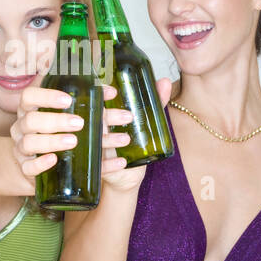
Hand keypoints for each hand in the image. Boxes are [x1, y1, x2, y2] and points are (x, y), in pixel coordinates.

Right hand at [9, 84, 130, 180]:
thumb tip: (110, 92)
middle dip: (56, 121)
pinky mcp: (26, 167)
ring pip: (29, 142)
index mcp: (30, 109)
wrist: (38, 162)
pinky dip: (41, 164)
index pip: (30, 96)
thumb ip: (88, 104)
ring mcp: (21, 148)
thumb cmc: (56, 131)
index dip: (46, 96)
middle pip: (31, 120)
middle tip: (79, 123)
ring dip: (52, 141)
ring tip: (74, 141)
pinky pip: (28, 167)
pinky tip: (53, 160)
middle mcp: (22, 127)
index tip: (68, 100)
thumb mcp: (69, 115)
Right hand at [99, 76, 172, 193]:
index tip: (113, 91)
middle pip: (95, 119)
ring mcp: (95, 150)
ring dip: (111, 139)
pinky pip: (101, 166)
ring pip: (97, 142)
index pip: (95, 100)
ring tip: (126, 139)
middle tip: (129, 116)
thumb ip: (155, 104)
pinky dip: (111, 164)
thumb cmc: (130, 146)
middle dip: (109, 116)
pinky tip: (123, 162)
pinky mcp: (98, 168)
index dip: (100, 93)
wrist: (125, 178)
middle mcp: (95, 132)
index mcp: (102, 117)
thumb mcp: (143, 124)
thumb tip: (165, 82)